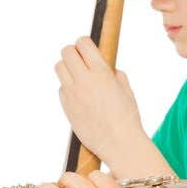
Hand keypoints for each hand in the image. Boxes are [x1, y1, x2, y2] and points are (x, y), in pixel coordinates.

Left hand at [55, 37, 144, 168]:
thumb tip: (107, 68)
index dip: (85, 43)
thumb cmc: (127, 118)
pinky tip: (81, 96)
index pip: (82, 43)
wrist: (119, 144)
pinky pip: (61, 88)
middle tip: (82, 61)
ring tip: (79, 76)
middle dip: (74, 53)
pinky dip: (68, 87)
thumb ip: (115, 74)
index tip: (89, 49)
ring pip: (59, 67)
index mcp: (101, 73)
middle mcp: (84, 81)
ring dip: (68, 67)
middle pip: (66, 52)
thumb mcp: (126, 90)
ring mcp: (72, 94)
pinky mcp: (66, 107)